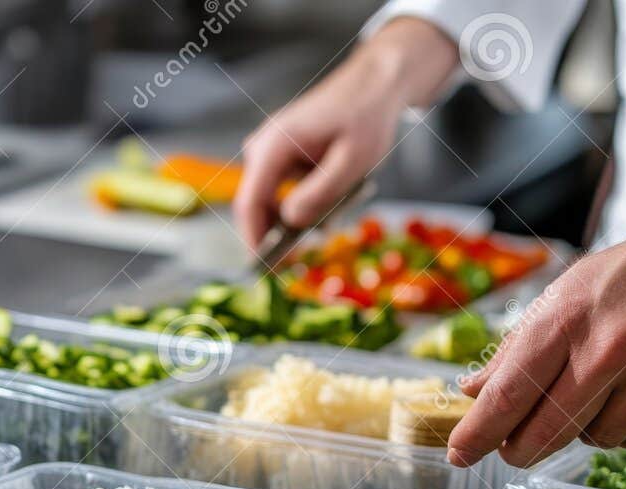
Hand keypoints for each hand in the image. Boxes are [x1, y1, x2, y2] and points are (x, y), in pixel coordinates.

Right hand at [234, 17, 457, 246]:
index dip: (253, 239)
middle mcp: (263, 146)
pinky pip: (283, 187)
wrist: (376, 83)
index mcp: (274, 146)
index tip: (264, 269)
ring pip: (272, 198)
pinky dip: (302, 201)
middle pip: (257, 203)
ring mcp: (271, 149)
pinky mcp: (282, 152)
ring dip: (295, 217)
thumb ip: (319, 193)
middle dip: (276, 233)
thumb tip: (290, 222)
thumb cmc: (366, 118)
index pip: (249, 202)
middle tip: (299, 259)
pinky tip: (331, 199)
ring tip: (332, 216)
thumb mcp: (351, 162)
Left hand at [448, 165, 625, 468]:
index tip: (458, 455)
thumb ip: (518, 347)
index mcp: (568, 314)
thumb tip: (470, 393)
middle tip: (515, 452)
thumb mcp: (570, 292)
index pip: (508, 393)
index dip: (478, 433)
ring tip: (607, 389)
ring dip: (587, 429)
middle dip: (521, 449)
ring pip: (596, 439)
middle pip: (546, 430)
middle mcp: (612, 345)